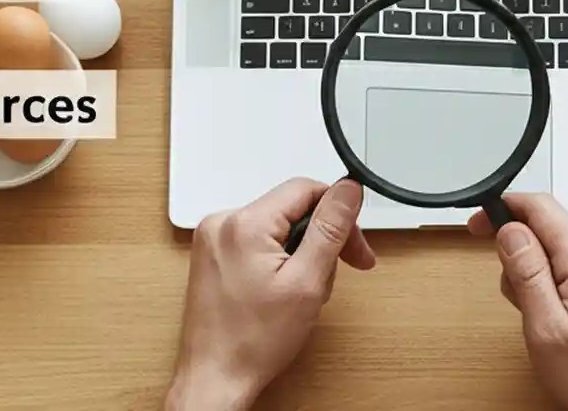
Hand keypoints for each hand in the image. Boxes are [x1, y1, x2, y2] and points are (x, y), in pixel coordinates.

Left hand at [166, 178, 374, 410]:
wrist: (214, 378)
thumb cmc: (252, 342)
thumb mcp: (307, 282)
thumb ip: (330, 229)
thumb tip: (347, 190)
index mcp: (244, 224)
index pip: (305, 189)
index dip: (338, 214)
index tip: (354, 244)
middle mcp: (222, 223)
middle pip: (292, 208)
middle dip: (322, 239)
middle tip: (342, 269)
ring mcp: (214, 239)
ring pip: (278, 226)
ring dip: (302, 253)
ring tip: (306, 291)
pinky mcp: (213, 254)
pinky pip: (259, 241)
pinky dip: (281, 260)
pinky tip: (286, 289)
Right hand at [469, 194, 567, 410]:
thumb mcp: (545, 326)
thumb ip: (526, 271)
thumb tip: (509, 228)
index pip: (540, 208)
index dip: (502, 209)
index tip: (476, 224)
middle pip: (546, 228)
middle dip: (518, 254)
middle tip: (515, 297)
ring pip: (555, 248)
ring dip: (534, 273)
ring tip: (538, 316)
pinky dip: (551, 283)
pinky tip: (552, 314)